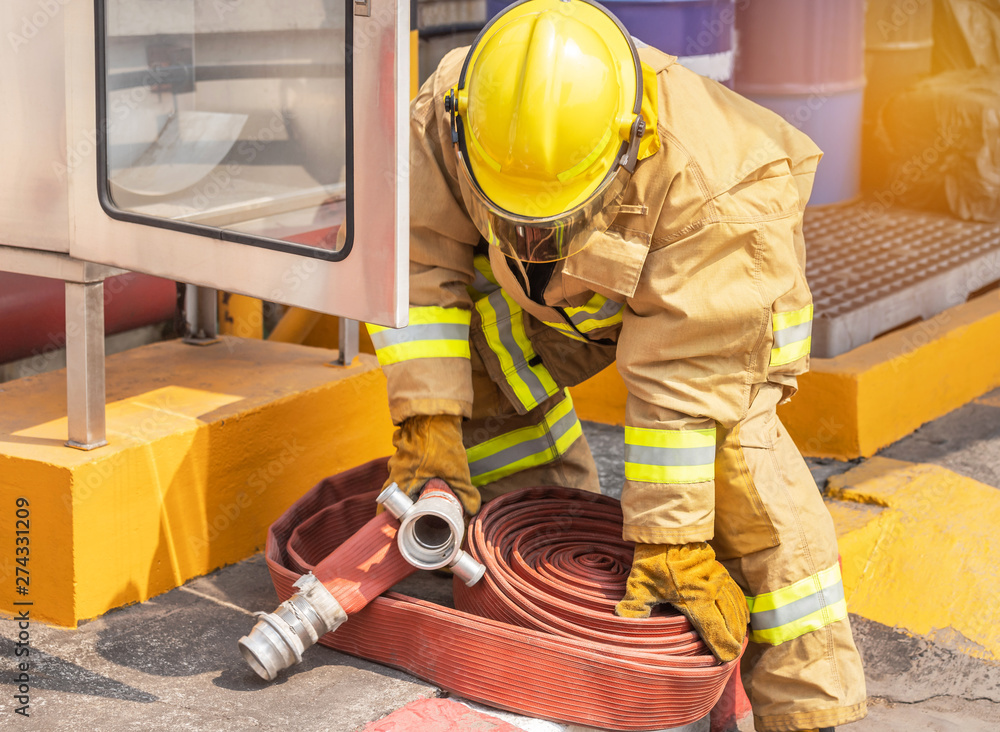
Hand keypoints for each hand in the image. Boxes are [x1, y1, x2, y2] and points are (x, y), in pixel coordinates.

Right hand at [384, 414, 480, 514]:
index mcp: (401, 480)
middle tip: (415, 517)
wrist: (434, 413)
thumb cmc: (441, 442)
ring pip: (398, 480)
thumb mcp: (456, 470)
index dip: (393, 519)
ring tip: (423, 498)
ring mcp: (397, 457)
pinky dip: (411, 474)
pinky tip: (425, 476)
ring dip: (408, 489)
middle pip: (393, 495)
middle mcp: (394, 470)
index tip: (401, 528)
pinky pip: (403, 467)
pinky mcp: (403, 448)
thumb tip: (472, 510)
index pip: (388, 507)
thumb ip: (465, 491)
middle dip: (403, 506)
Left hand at [615, 542, 748, 662]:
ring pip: (735, 606)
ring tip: (740, 639)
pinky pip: (736, 592)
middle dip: (734, 639)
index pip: (715, 631)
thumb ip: (635, 605)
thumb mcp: (640, 583)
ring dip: (739, 624)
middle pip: (730, 621)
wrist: (669, 530)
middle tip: (735, 654)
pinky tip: (743, 615)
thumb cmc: (654, 559)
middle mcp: (713, 592)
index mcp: (697, 601)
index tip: (727, 659)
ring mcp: (719, 580)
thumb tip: (623, 619)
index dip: (723, 647)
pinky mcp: (719, 570)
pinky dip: (741, 606)